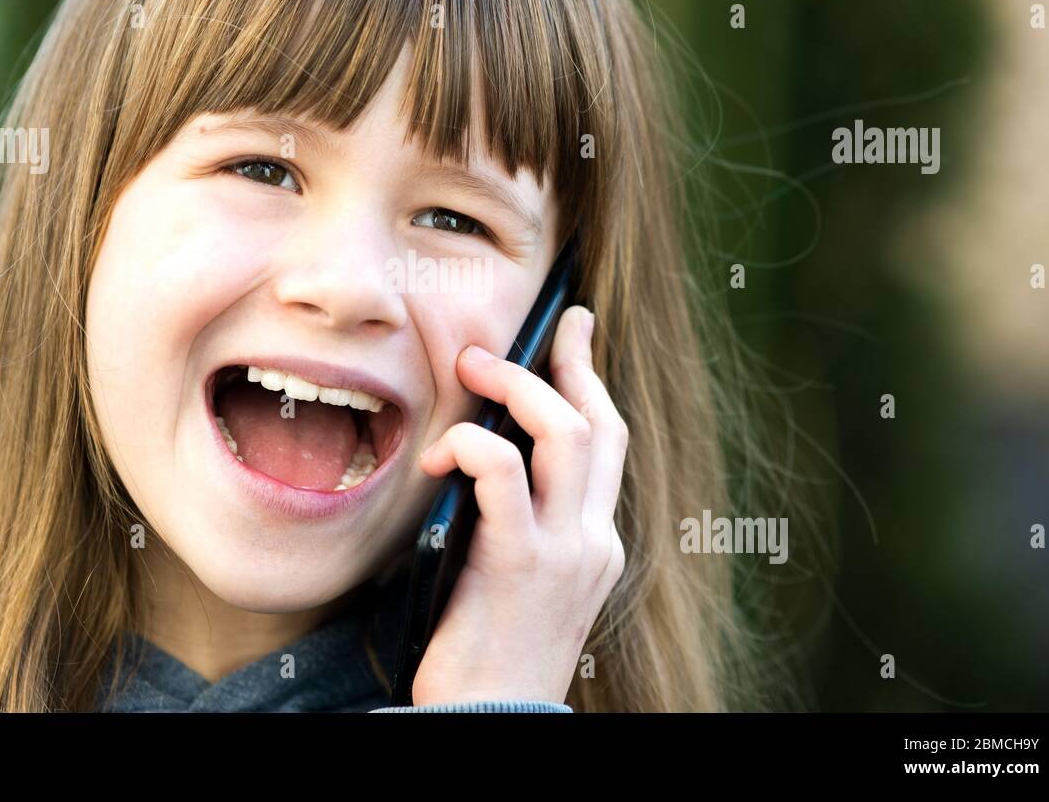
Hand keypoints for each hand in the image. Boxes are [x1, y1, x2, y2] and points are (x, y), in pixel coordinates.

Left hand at [410, 305, 627, 705]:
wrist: (493, 719)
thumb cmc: (492, 649)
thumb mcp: (521, 577)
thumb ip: (520, 519)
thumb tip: (484, 451)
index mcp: (597, 541)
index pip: (608, 439)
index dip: (589, 376)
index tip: (573, 328)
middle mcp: (594, 540)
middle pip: (595, 423)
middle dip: (554, 366)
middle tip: (492, 348)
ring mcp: (565, 551)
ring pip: (563, 434)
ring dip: (514, 390)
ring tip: (469, 375)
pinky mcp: (520, 563)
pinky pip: (502, 473)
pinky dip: (470, 444)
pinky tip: (440, 455)